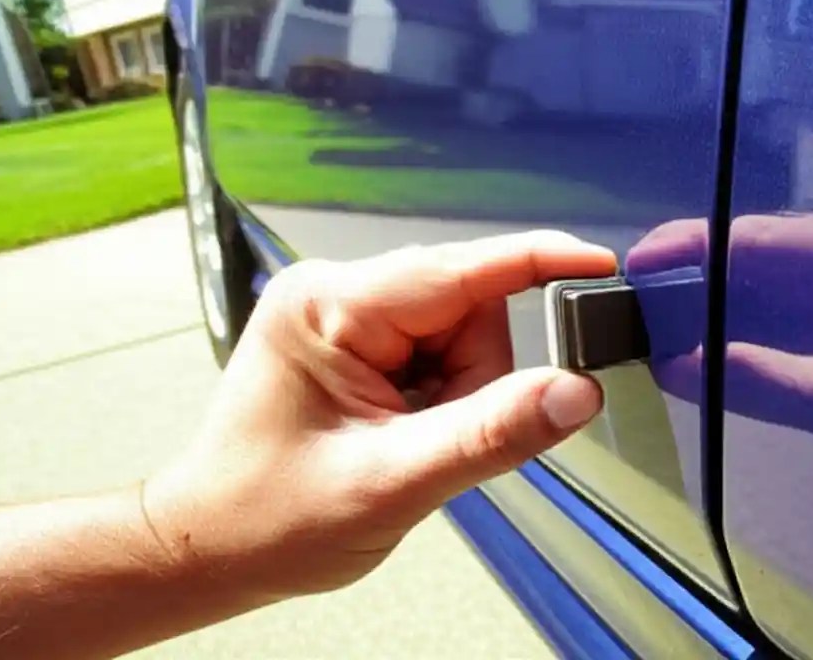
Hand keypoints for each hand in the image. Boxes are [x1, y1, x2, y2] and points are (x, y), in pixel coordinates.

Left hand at [144, 231, 616, 602]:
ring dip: (458, 394)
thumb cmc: (270, 517)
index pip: (461, 270)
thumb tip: (573, 393)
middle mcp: (336, 294)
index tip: (599, 266)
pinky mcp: (356, 339)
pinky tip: (402, 432)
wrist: (213, 546)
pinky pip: (438, 352)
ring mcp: (345, 314)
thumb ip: (490, 435)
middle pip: (470, 308)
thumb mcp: (392, 483)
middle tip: (431, 440)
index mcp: (332, 308)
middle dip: (475, 379)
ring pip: (461, 333)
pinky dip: (441, 397)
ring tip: (407, 443)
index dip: (539, 264)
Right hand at [632, 214, 812, 468]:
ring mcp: (800, 276)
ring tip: (625, 330)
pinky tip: (663, 347)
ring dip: (677, 303)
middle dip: (669, 277)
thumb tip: (678, 369)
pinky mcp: (788, 305)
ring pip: (720, 277)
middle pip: (725, 251)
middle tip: (613, 310)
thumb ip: (772, 385)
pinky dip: (696, 326)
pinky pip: (730, 306)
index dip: (684, 250)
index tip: (630, 272)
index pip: (748, 238)